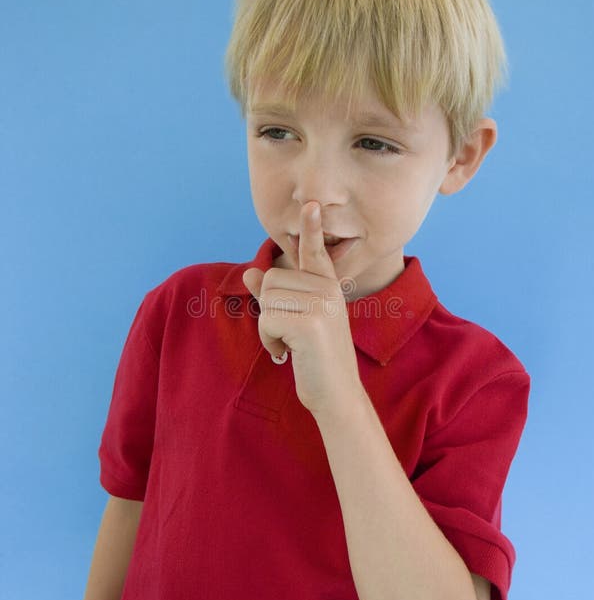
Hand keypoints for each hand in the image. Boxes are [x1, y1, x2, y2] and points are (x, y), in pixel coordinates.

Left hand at [242, 201, 363, 417]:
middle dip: (270, 310)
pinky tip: (287, 353)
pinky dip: (269, 340)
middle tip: (290, 334)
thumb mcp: (296, 321)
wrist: (337, 395)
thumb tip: (250, 272)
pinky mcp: (310, 323)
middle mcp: (328, 289)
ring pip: (267, 299)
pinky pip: (267, 320)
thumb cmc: (316, 359)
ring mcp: (322, 304)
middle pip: (272, 279)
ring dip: (268, 327)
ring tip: (291, 344)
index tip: (310, 205)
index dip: (311, 228)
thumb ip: (275, 295)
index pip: (316, 252)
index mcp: (328, 286)